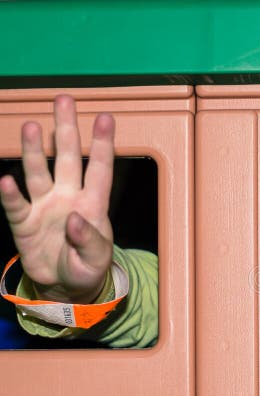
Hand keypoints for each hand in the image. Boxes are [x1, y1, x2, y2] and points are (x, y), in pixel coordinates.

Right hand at [0, 94, 114, 303]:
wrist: (65, 287)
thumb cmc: (88, 267)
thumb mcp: (96, 259)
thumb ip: (89, 240)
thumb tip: (75, 218)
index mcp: (93, 203)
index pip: (100, 169)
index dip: (103, 144)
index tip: (105, 117)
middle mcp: (68, 197)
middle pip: (67, 157)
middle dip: (65, 129)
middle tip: (63, 100)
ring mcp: (44, 206)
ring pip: (38, 172)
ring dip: (35, 151)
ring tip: (32, 126)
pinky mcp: (24, 222)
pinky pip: (16, 206)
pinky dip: (10, 195)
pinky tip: (6, 180)